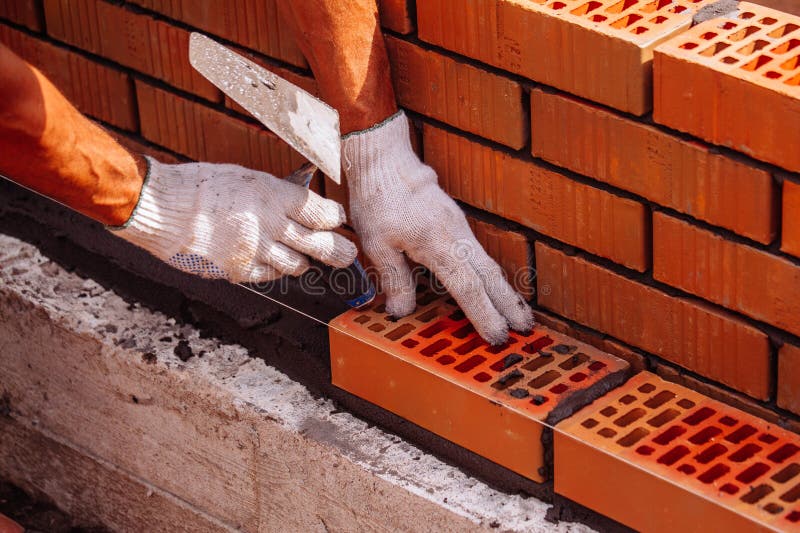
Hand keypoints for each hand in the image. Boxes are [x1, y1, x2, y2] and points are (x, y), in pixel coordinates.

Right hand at [112, 158, 355, 282]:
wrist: (162, 207)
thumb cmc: (201, 187)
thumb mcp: (246, 179)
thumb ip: (275, 194)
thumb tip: (301, 204)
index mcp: (273, 195)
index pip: (320, 212)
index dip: (334, 218)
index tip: (338, 220)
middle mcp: (269, 224)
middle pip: (319, 244)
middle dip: (339, 251)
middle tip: (347, 254)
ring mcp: (255, 250)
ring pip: (298, 265)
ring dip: (303, 261)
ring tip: (303, 257)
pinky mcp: (239, 270)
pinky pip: (270, 276)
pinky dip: (275, 270)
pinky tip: (272, 261)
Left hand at [343, 111, 533, 343]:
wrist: (387, 162)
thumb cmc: (379, 200)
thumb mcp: (376, 244)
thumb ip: (394, 279)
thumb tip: (402, 311)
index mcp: (438, 244)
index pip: (467, 287)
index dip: (483, 314)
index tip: (497, 336)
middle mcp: (457, 237)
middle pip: (490, 276)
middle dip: (508, 305)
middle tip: (526, 330)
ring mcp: (460, 228)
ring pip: (488, 265)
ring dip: (505, 292)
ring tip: (520, 315)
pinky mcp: (457, 224)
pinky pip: (480, 255)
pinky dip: (492, 277)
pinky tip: (494, 288)